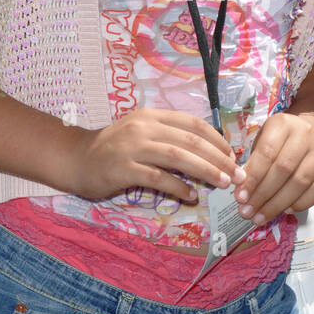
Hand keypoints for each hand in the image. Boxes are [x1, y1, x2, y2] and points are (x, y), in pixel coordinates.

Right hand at [70, 108, 241, 203]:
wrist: (77, 159)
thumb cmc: (113, 148)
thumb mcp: (141, 133)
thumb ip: (168, 138)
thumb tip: (206, 154)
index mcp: (150, 116)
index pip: (192, 123)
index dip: (216, 139)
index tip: (232, 155)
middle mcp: (143, 127)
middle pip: (189, 140)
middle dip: (217, 158)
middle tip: (236, 174)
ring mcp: (132, 147)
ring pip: (178, 157)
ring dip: (205, 170)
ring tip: (222, 183)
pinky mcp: (124, 169)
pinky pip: (158, 178)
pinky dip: (178, 187)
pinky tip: (191, 196)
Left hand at [235, 112, 313, 223]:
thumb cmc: (283, 139)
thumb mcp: (264, 140)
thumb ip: (253, 161)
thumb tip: (241, 189)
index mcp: (282, 124)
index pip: (266, 153)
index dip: (253, 178)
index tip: (240, 197)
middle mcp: (305, 134)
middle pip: (283, 170)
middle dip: (262, 195)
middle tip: (248, 211)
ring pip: (299, 182)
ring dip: (277, 204)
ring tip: (261, 216)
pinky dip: (299, 203)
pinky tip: (284, 210)